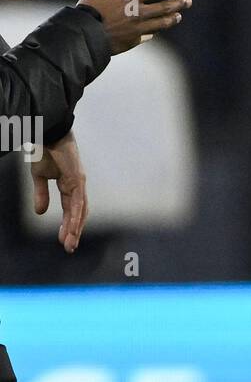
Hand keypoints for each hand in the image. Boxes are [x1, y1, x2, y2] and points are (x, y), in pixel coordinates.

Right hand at [30, 131, 87, 252]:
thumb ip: (41, 194)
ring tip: (70, 243)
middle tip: (69, 248)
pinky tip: (73, 228)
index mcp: (69, 186)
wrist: (46, 133)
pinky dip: (76, 215)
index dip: (68, 225)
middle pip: (79, 214)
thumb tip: (41, 213)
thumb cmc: (44, 150)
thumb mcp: (39, 177)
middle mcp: (77, 186)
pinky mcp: (78, 178)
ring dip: (76, 228)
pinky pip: (77, 201)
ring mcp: (79, 182)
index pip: (70, 210)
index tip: (63, 240)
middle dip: (74, 231)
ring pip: (80, 211)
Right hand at [78, 0, 190, 53]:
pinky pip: (148, 35)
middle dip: (178, 4)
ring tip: (178, 17)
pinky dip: (153, 32)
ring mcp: (139, 27)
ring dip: (171, 19)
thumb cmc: (90, 8)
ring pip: (161, 23)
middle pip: (164, 8)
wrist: (86, 33)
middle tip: (189, 1)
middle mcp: (139, 12)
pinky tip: (156, 31)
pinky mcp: (134, 40)